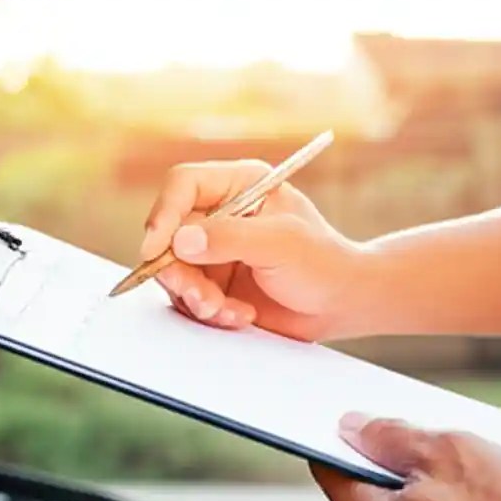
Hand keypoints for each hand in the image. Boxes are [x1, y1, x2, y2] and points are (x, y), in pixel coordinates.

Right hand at [140, 160, 367, 340]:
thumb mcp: (281, 245)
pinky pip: (188, 296)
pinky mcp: (213, 281)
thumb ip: (230, 239)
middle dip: (181, 271)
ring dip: (196, 297)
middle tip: (203, 297)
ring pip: (174, 270)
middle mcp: (219, 213)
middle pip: (169, 234)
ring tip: (228, 311)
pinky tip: (241, 315)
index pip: (182, 185)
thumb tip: (180, 241)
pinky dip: (209, 312)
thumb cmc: (324, 263)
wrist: (342, 303)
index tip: (158, 249)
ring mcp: (213, 249)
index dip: (164, 215)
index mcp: (238, 185)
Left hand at [312, 413, 500, 500]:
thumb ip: (391, 436)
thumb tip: (353, 427)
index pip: (331, 471)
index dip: (339, 436)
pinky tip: (492, 486)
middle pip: (374, 491)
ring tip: (470, 451)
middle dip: (395, 455)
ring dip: (435, 478)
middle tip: (423, 423)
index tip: (349, 411)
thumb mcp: (447, 451)